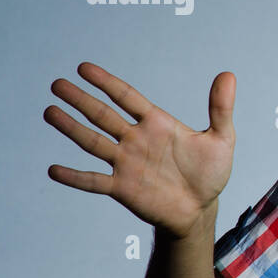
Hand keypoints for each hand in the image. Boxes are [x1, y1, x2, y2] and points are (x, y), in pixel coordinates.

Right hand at [44, 62, 236, 238]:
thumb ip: (220, 108)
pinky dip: (75, 177)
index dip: (106, 83)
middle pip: (103, 116)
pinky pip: (95, 181)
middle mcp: (136, 140)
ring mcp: (126, 164)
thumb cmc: (210, 173)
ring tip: (49, 111)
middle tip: (57, 84)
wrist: (200, 209)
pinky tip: (53, 170)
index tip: (83, 68)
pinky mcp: (123, 189)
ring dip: (71, 128)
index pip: (127, 97)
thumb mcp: (222, 139)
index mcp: (156, 124)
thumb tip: (228, 74)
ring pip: (93, 143)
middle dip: (80, 100)